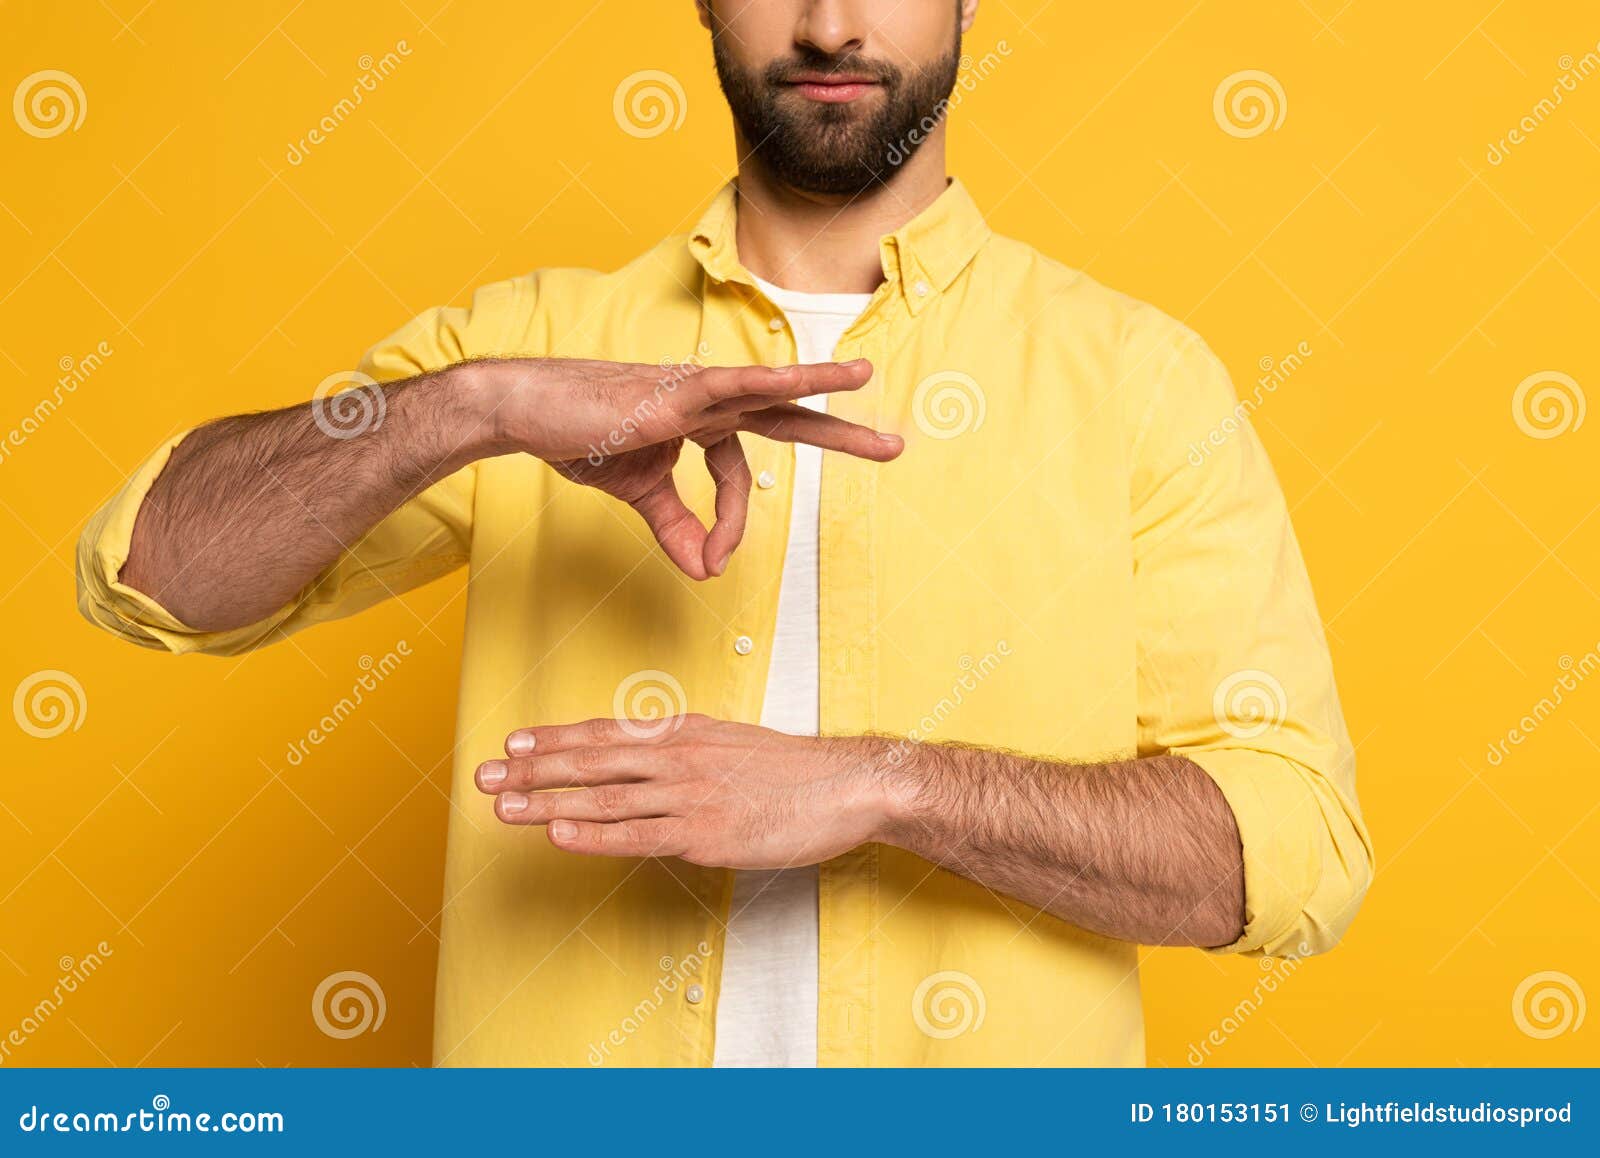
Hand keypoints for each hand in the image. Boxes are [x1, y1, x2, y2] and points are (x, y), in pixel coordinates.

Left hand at [474, 715, 895, 866]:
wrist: (846, 785)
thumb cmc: (791, 770)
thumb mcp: (729, 742)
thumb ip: (684, 750)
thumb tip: (646, 760)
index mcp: (682, 733)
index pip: (604, 734)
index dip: (553, 739)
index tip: (511, 742)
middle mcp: (677, 758)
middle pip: (590, 763)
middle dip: (531, 769)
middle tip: (483, 776)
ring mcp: (688, 796)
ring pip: (603, 799)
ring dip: (546, 803)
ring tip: (502, 806)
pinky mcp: (704, 835)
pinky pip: (636, 836)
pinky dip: (592, 835)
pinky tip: (558, 835)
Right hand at [481, 357, 902, 579]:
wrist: (527, 413)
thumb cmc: (578, 438)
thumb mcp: (638, 491)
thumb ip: (676, 527)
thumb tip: (706, 570)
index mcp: (699, 422)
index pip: (734, 475)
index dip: (729, 523)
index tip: (711, 559)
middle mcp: (706, 401)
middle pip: (784, 417)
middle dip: (839, 433)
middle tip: (892, 447)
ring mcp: (692, 392)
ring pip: (770, 390)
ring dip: (820, 388)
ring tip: (865, 380)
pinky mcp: (675, 392)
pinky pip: (733, 384)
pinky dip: (771, 381)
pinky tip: (804, 377)